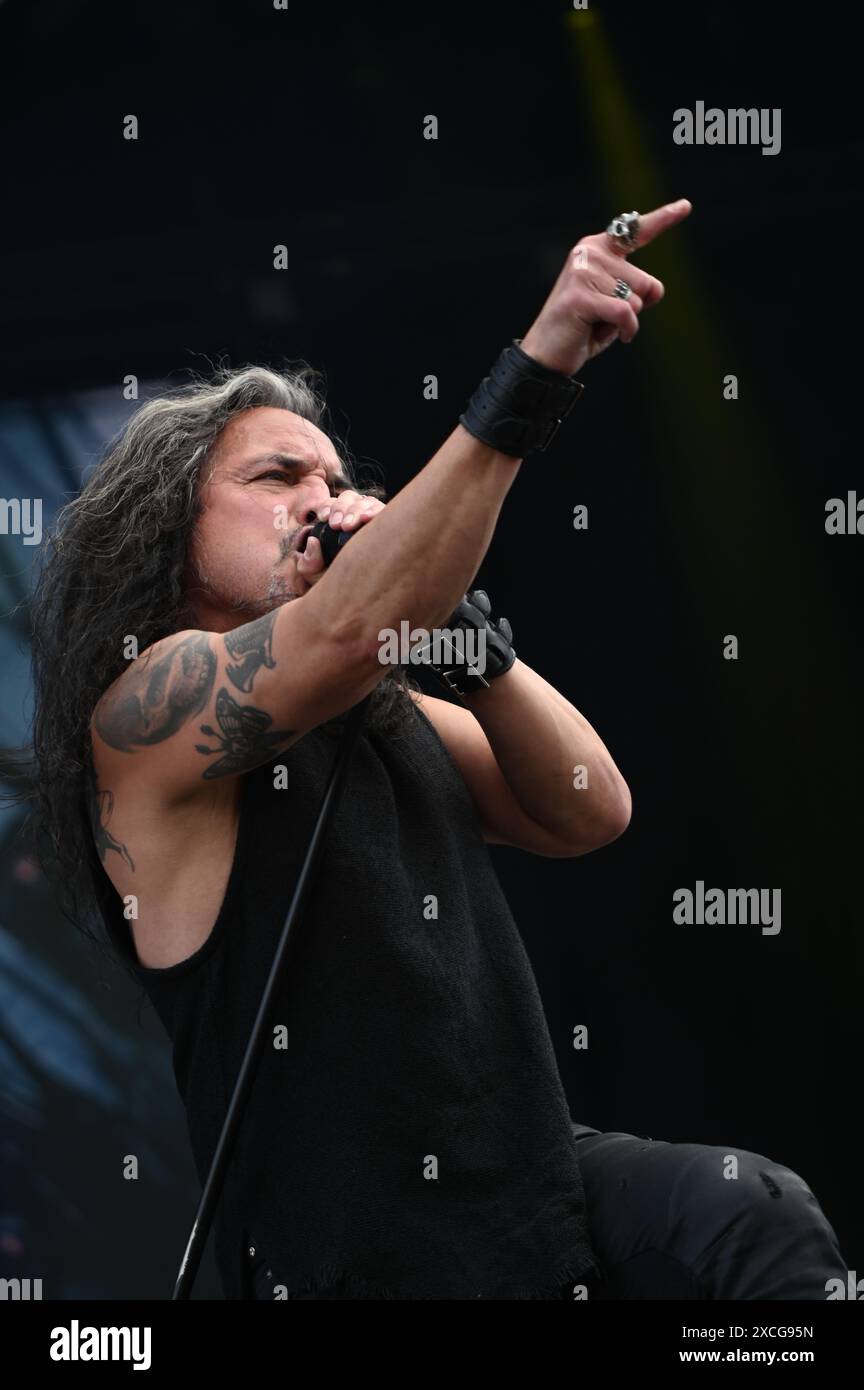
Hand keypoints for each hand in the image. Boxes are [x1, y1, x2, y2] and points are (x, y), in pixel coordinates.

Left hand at [297, 490, 385, 583]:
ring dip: (357, 509)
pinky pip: (384, 510)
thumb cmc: (340, 583)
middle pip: (349, 499)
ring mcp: (374, 518)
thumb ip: (309, 563)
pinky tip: (368, 519)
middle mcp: (356, 516)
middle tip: (336, 525)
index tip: (323, 518)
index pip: (331, 505)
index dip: (327, 507)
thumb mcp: (317, 575)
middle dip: (341, 508)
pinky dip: (375, 511)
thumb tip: (313, 542)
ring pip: (366, 502)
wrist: (362, 596)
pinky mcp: (390, 524)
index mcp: (337, 522)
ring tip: (350, 525)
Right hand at [520, 199, 691, 375]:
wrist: (545, 355)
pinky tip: (608, 335)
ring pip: (635, 300)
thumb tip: (654, 290)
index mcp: (596, 248)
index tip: (686, 206)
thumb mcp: (614, 303)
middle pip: (645, 281)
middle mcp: (589, 253)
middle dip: (634, 307)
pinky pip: (625, 313)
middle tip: (602, 317)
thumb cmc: (582, 329)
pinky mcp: (581, 296)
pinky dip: (626, 330)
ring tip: (595, 324)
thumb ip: (636, 290)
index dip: (663, 219)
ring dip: (625, 321)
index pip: (635, 231)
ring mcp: (583, 273)